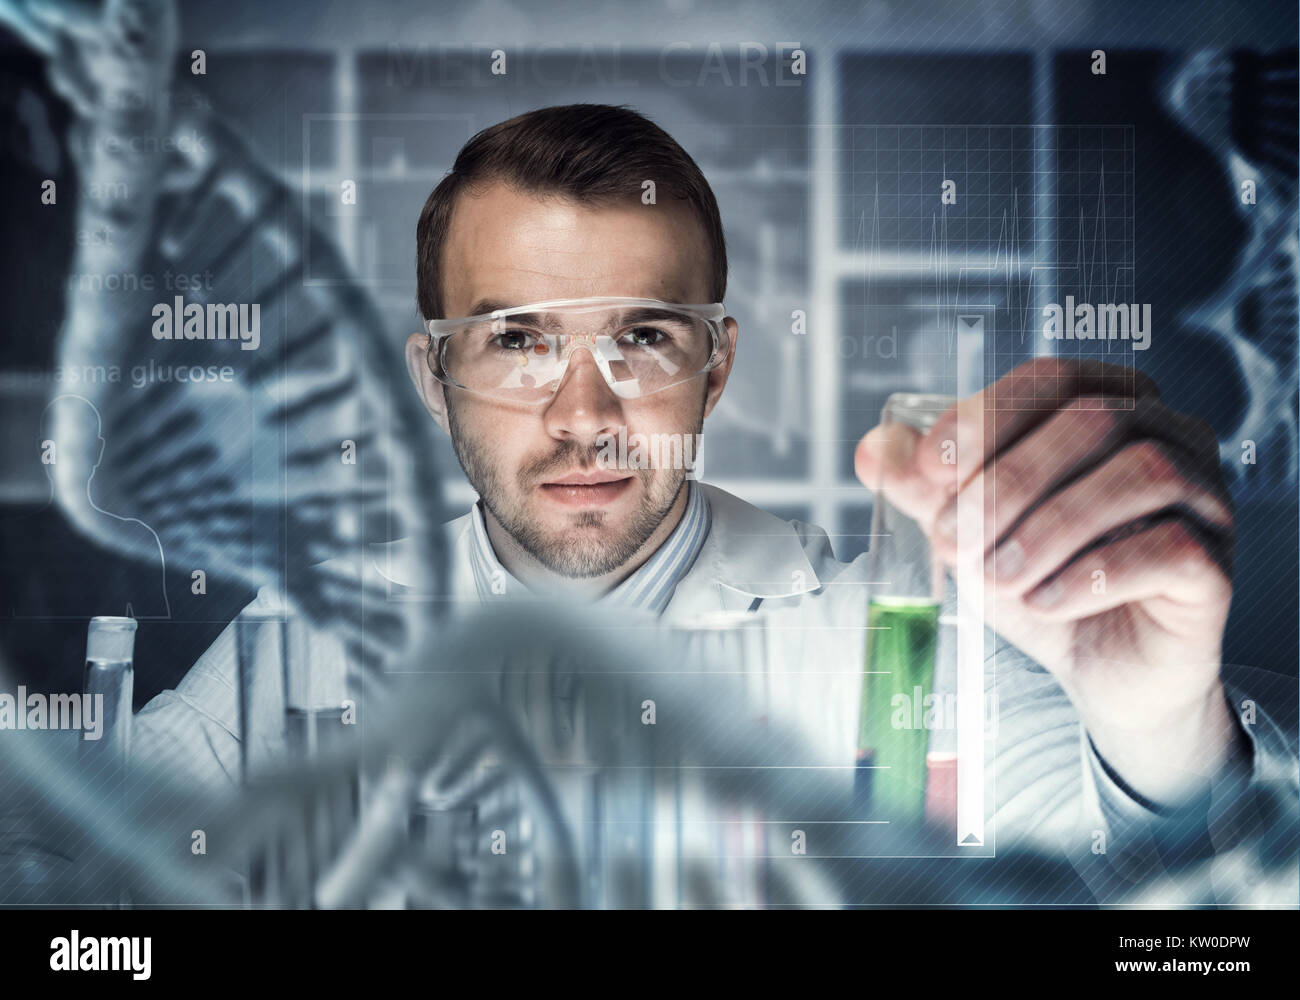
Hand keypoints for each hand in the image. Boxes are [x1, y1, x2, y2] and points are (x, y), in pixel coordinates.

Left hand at [855, 359, 1245, 807]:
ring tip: (996, 575)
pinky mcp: (1215, 566)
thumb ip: (924, 489)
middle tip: (952, 540)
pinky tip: (1044, 603)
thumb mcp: (971, 531)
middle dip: (1008, 481)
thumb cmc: (1041, 581)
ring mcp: (1206, 497)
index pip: (1050, 379)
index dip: (987, 417)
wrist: (1100, 671)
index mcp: (1108, 402)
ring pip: (1139, 475)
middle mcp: (1169, 435)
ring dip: (1049, 527)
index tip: (931, 470)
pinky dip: (1093, 574)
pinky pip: (1168, 548)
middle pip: (1094, 420)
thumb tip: (873, 448)